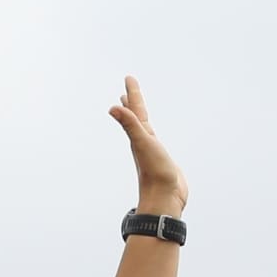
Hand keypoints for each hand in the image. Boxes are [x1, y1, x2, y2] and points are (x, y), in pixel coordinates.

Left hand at [108, 77, 187, 216]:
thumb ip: (130, 125)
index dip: (133, 93)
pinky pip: (156, 142)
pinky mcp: (161, 160)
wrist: (165, 198)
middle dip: (133, 103)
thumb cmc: (154, 171)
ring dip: (140, 119)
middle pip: (136, 118)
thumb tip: (111, 108)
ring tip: (138, 111)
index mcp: (140, 136)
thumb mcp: (143, 143)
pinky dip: (153, 135)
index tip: (129, 78)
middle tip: (127, 92)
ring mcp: (152, 151)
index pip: (135, 109)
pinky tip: (153, 138)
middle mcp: (143, 142)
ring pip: (145, 130)